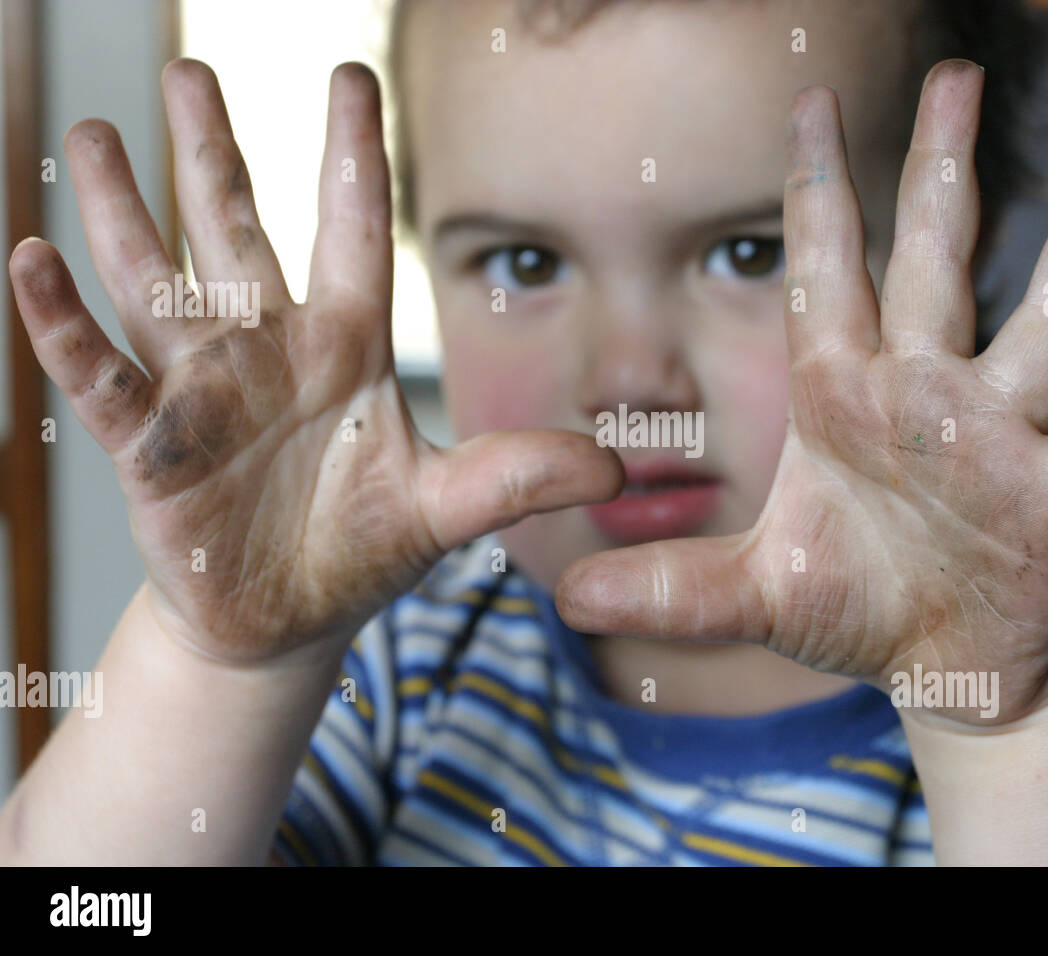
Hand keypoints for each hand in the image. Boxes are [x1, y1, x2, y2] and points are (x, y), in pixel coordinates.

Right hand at [10, 59, 621, 662]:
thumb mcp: (448, 508)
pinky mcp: (152, 447)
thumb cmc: (362, 553)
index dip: (354, 155)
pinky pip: (100, 373)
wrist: (286, 625)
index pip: (355, 230)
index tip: (352, 74)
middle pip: (237, 231)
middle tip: (191, 67)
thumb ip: (519, 476)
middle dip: (215, 152)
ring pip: (157, 281)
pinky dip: (64, 323)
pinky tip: (29, 260)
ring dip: (122, 211)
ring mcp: (204, 391)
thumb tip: (616, 466)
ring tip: (92, 134)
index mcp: (346, 347)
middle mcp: (270, 350)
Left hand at [555, 60, 1047, 725]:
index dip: (817, 193)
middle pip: (933, 266)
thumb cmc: (854, 610)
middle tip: (956, 75)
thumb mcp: (752, 598)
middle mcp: (922, 399)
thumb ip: (670, 588)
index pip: (826, 276)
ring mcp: (996, 441)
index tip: (810, 105)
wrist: (942, 672)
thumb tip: (565, 598)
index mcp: (843, 403)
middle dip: (940, 173)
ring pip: (1040, 324)